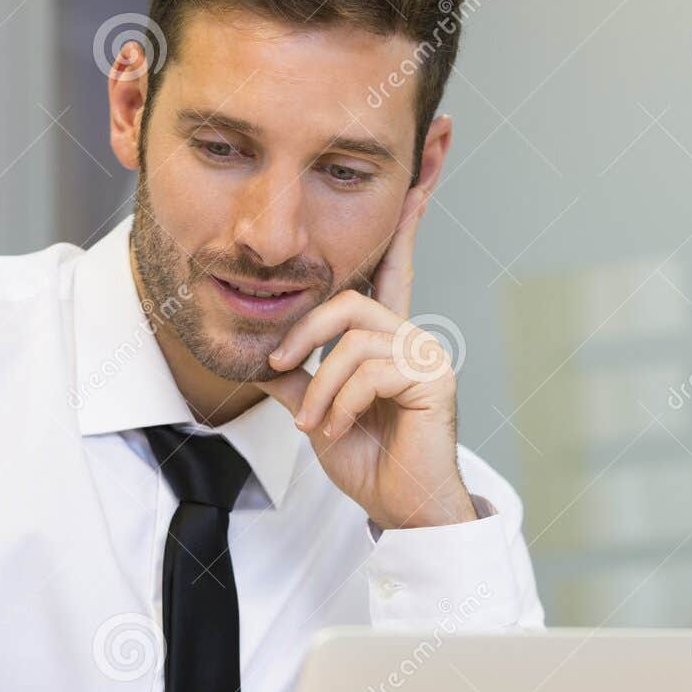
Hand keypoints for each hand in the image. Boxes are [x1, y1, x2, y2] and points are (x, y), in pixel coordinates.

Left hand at [259, 190, 475, 530]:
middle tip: (277, 368)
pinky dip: (340, 403)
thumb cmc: (371, 462)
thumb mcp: (318, 412)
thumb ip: (296, 378)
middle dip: (302, 334)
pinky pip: (369, 370)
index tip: (415, 184)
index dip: (401, 228)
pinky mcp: (433, 379)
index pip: (390, 272)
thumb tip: (259, 359)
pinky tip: (336, 429)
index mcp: (387, 340)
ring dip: (319, 387)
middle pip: (348, 302)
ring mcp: (426, 356)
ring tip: (313, 424)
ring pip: (352, 340)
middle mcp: (411, 338)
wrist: (402, 507)